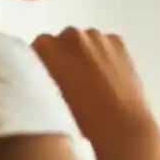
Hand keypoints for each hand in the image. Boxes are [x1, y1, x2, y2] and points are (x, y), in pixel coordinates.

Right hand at [31, 28, 158, 151]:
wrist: (120, 125)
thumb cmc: (79, 117)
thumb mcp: (48, 96)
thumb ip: (43, 76)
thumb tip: (45, 71)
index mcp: (47, 47)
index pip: (39, 46)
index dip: (45, 62)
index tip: (50, 76)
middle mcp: (70, 35)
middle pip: (63, 41)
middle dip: (66, 55)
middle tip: (72, 79)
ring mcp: (97, 37)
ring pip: (86, 42)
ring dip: (87, 54)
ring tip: (93, 79)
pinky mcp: (119, 42)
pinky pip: (107, 44)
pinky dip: (106, 54)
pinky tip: (109, 75)